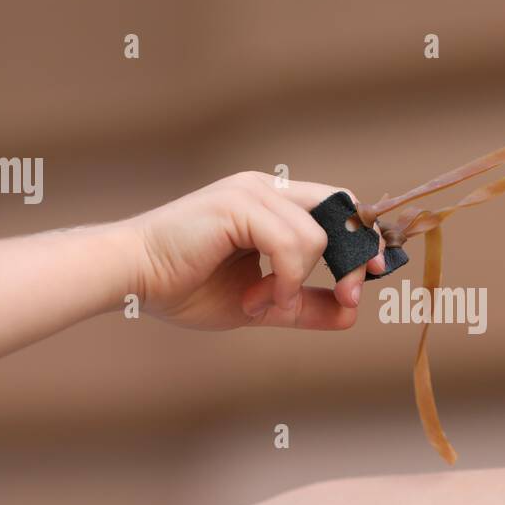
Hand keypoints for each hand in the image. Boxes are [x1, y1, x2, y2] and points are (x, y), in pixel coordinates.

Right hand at [125, 171, 386, 330]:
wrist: (130, 280)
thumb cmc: (183, 288)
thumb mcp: (261, 304)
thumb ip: (304, 305)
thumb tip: (352, 316)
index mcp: (273, 202)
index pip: (340, 207)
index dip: (363, 240)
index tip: (373, 279)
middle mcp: (267, 188)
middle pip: (343, 210)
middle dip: (355, 258)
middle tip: (349, 298)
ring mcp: (252, 191)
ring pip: (316, 237)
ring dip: (297, 284)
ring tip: (261, 305)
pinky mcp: (238, 204)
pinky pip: (291, 245)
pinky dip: (284, 280)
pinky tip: (256, 300)